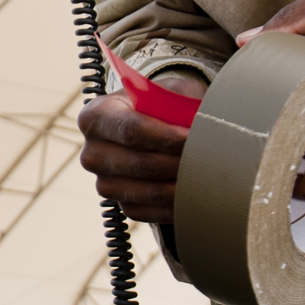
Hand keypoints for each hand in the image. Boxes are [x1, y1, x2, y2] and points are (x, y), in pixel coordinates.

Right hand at [76, 72, 208, 225]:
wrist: (151, 129)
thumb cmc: (161, 106)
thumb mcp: (170, 92)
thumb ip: (181, 104)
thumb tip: (203, 124)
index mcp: (97, 116)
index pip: (132, 130)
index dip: (167, 137)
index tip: (195, 138)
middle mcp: (92, 153)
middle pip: (142, 163)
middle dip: (180, 161)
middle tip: (212, 158)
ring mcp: (104, 183)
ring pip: (149, 191)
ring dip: (182, 185)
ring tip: (209, 175)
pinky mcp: (119, 207)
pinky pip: (151, 212)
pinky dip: (176, 205)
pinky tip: (195, 192)